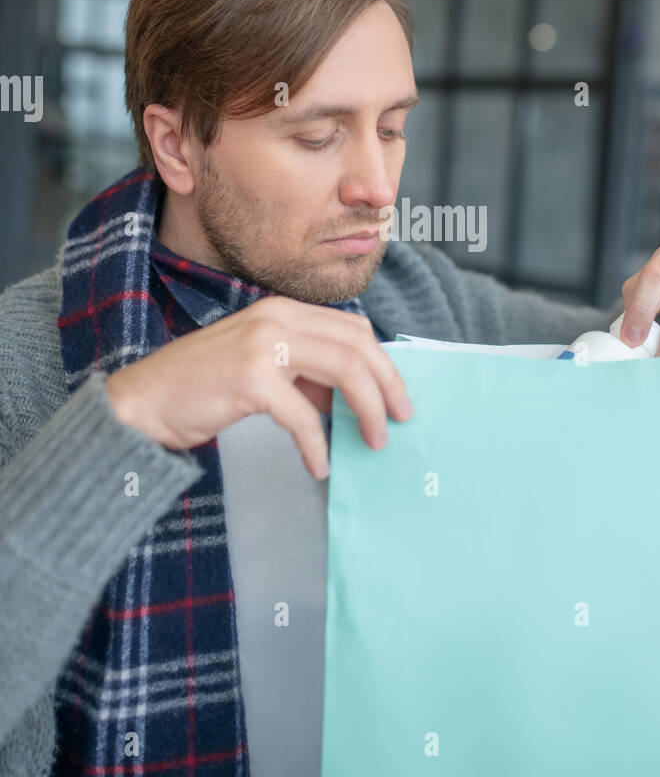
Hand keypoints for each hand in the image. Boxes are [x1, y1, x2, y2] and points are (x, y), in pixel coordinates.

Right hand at [104, 298, 412, 479]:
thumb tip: (351, 401)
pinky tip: (321, 466)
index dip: (383, 362)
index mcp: (281, 310)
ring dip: (367, 411)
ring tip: (374, 442)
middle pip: (358, 345)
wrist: (140, 402)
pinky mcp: (250, 378)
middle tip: (402, 419)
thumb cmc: (199, 389)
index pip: (353, 328)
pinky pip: (305, 416)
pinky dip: (318, 445)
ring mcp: (263, 344)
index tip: (397, 396)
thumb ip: (304, 374)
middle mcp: (276, 317)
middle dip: (388, 385)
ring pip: (344, 371)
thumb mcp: (261, 368)